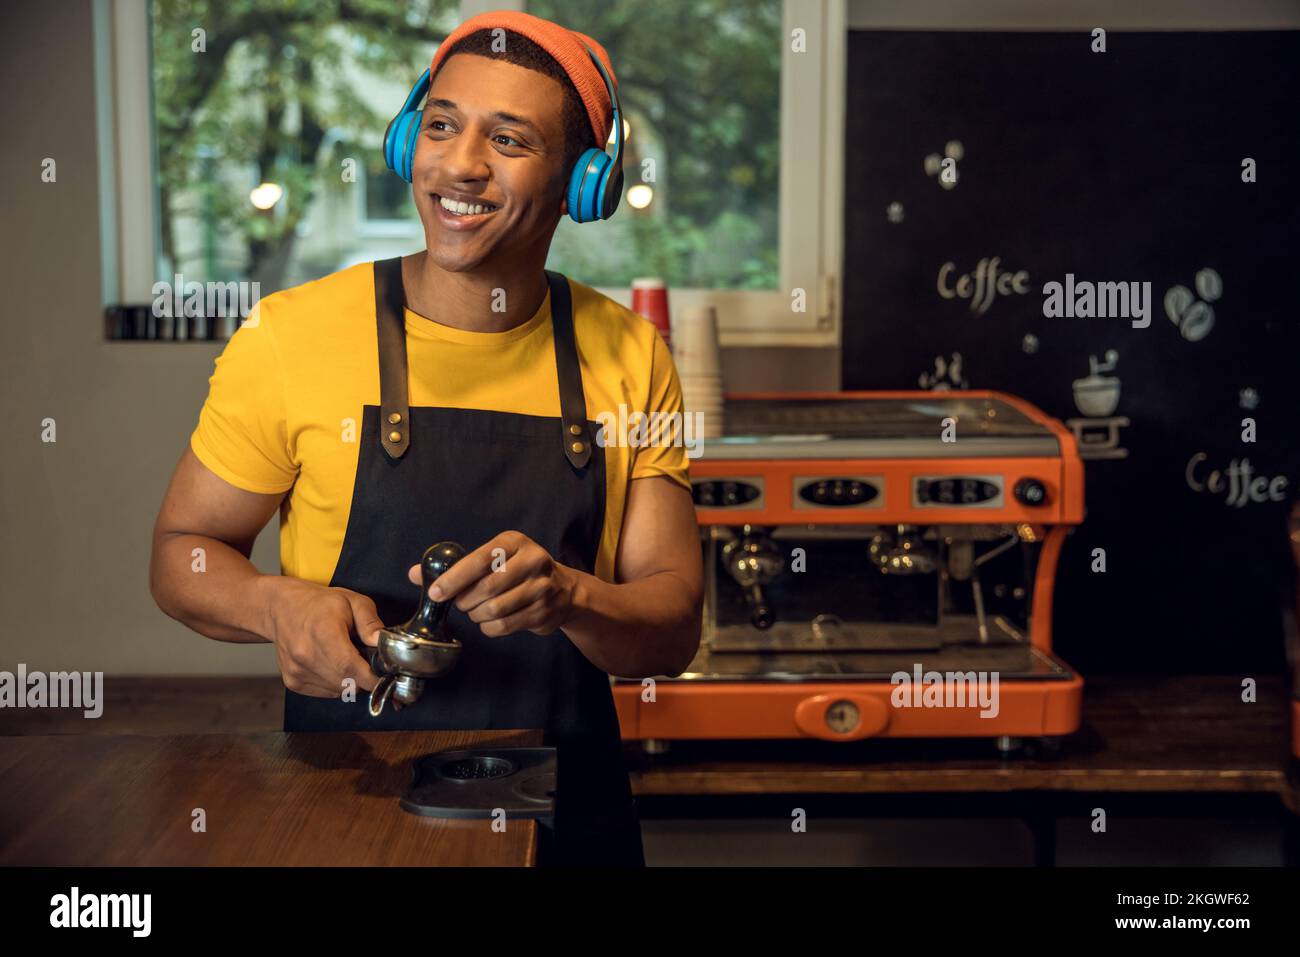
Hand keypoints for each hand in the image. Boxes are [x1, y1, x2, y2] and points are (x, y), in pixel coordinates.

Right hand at [259, 576, 382, 697]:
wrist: (280, 609)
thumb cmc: (318, 603)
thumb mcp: (352, 601)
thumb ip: (371, 622)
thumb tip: (383, 642)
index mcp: (323, 633)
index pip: (350, 668)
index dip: (372, 677)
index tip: (385, 675)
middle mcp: (306, 656)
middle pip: (347, 683)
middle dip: (364, 678)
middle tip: (366, 660)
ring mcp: (297, 671)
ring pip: (339, 691)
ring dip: (350, 681)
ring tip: (346, 657)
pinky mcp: (293, 682)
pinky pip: (326, 692)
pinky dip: (336, 683)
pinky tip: (332, 664)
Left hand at [407, 531, 577, 637]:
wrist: (564, 590)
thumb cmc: (517, 571)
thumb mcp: (491, 559)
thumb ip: (455, 566)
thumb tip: (414, 574)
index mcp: (514, 542)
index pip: (479, 560)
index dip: (454, 578)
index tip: (436, 592)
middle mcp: (533, 561)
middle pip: (487, 588)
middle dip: (466, 601)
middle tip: (460, 603)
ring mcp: (542, 587)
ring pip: (495, 609)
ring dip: (477, 615)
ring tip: (477, 611)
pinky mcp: (544, 611)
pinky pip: (504, 626)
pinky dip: (489, 627)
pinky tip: (490, 620)